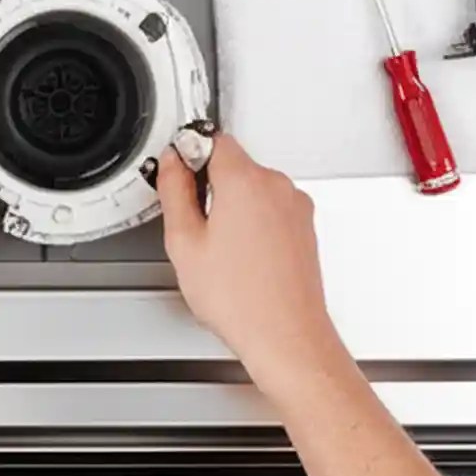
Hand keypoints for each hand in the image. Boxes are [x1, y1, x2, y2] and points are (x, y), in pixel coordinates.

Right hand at [157, 134, 336, 377]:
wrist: (286, 336)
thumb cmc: (241, 300)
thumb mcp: (184, 243)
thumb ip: (173, 191)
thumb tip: (171, 164)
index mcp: (245, 182)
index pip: (212, 139)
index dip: (188, 154)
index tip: (177, 173)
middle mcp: (277, 186)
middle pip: (234, 164)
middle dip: (210, 185)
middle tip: (195, 225)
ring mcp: (296, 207)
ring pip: (253, 188)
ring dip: (233, 206)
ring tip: (220, 250)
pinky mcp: (304, 227)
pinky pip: (271, 209)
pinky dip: (254, 224)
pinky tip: (241, 259)